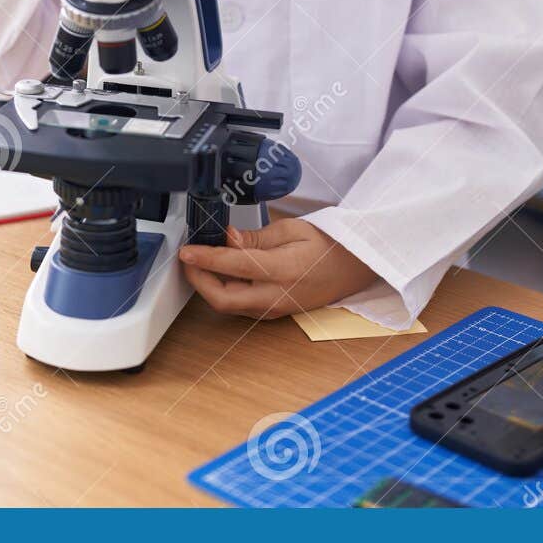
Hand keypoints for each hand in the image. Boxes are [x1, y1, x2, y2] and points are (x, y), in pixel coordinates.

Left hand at [178, 219, 376, 319]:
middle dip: (199, 281)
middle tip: (190, 259)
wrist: (355, 267)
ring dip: (210, 286)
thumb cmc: (328, 244)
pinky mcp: (275, 312)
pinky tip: (224, 272)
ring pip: (230, 305)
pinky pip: (242, 306)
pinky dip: (226, 290)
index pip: (233, 266)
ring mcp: (276, 309)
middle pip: (223, 300)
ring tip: (204, 261)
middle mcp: (277, 296)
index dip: (204, 259)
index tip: (187, 251)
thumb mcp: (291, 229)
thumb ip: (255, 237)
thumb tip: (227, 238)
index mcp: (283, 270)